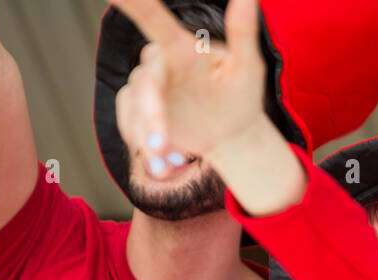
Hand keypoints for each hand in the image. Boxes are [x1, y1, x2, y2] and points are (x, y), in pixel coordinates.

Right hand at [111, 0, 265, 176]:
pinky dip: (144, 148)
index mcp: (183, 50)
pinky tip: (163, 166)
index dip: (133, 5)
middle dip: (151, 116)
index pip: (153, 21)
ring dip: (146, 138)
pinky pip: (129, 127)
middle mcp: (160, 66)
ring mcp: (147, 91)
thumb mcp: (249, 67)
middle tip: (161, 146)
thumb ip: (243, 33)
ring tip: (168, 164)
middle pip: (143, 85)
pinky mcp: (140, 115)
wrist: (232, 132)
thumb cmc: (241, 93)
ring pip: (132, 109)